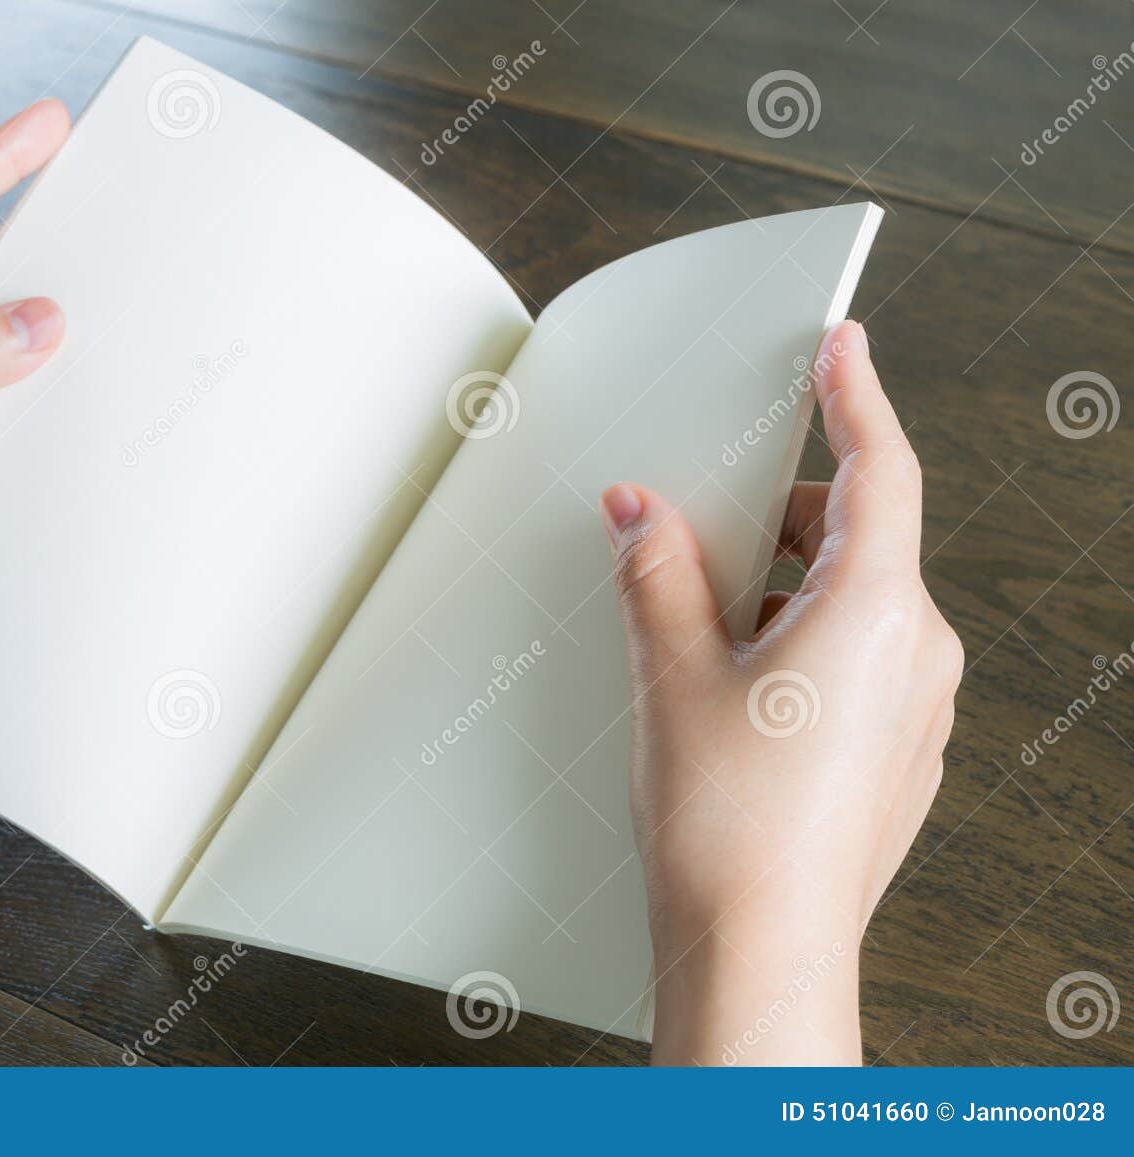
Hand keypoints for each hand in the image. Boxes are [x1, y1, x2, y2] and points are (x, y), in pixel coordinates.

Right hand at [599, 320, 959, 1064]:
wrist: (759, 950)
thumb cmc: (726, 827)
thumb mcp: (672, 676)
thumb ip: (658, 572)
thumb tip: (640, 510)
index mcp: (874, 615)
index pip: (881, 470)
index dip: (856, 397)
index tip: (842, 348)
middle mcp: (916, 654)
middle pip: (860, 536)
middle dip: (784, 516)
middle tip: (700, 526)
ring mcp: (917, 708)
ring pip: (856, 600)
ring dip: (786, 586)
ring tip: (701, 627)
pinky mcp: (899, 750)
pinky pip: (859, 657)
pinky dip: (803, 639)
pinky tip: (734, 682)